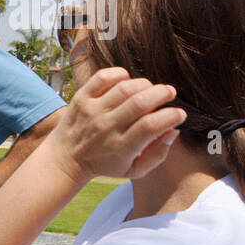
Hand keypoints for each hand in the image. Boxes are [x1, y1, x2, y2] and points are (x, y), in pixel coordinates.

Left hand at [48, 67, 186, 182]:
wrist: (65, 159)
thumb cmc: (106, 163)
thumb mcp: (134, 170)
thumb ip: (158, 154)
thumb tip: (174, 130)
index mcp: (121, 146)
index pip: (151, 125)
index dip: (172, 116)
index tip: (179, 115)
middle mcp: (106, 127)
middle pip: (141, 102)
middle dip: (163, 93)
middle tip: (169, 94)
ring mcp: (92, 111)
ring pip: (125, 88)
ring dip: (146, 84)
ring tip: (150, 89)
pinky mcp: (81, 98)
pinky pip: (102, 77)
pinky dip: (119, 74)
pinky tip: (127, 81)